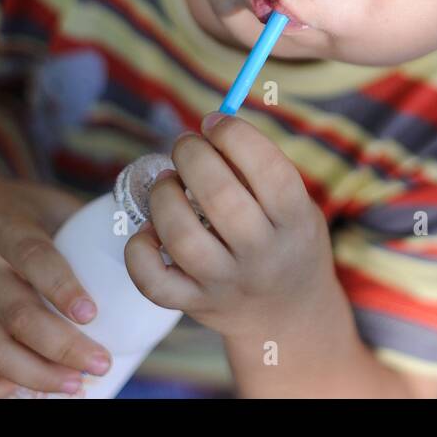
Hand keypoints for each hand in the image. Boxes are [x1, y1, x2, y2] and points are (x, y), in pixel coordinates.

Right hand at [0, 174, 113, 396]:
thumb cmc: (11, 210)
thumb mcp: (44, 201)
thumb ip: (85, 222)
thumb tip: (146, 242)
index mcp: (6, 230)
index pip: (33, 259)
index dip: (61, 288)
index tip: (91, 313)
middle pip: (17, 314)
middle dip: (61, 346)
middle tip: (100, 363)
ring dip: (34, 374)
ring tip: (75, 385)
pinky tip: (23, 394)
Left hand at [125, 113, 336, 339]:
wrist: (287, 315)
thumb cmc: (285, 240)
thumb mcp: (297, 206)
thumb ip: (262, 172)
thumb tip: (211, 126)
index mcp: (295, 221)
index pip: (270, 171)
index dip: (235, 136)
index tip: (214, 121)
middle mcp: (262, 254)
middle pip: (221, 198)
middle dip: (192, 156)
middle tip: (185, 145)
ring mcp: (226, 283)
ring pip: (182, 237)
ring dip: (164, 197)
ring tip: (167, 183)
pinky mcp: (195, 304)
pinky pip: (154, 282)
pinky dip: (139, 251)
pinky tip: (149, 231)